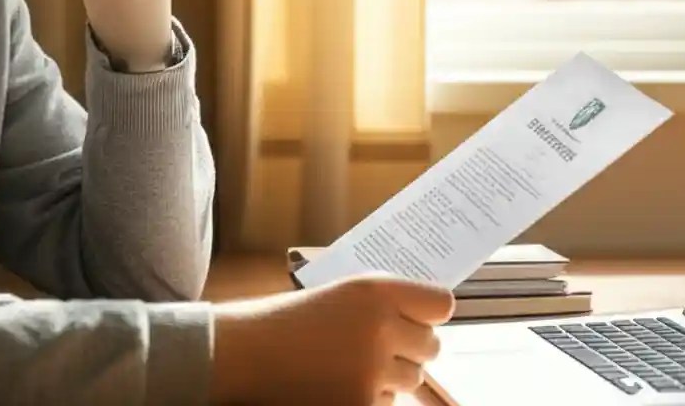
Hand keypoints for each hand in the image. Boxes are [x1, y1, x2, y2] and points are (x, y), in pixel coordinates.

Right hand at [210, 274, 454, 404]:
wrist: (243, 354)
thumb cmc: (287, 321)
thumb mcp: (340, 294)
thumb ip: (384, 303)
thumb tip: (427, 320)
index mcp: (377, 290)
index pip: (441, 304)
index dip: (429, 314)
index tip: (416, 320)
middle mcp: (382, 328)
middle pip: (432, 345)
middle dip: (410, 349)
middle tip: (377, 348)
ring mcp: (373, 372)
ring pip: (412, 379)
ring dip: (390, 376)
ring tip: (350, 365)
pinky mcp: (361, 404)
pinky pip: (387, 403)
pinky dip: (369, 398)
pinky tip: (337, 385)